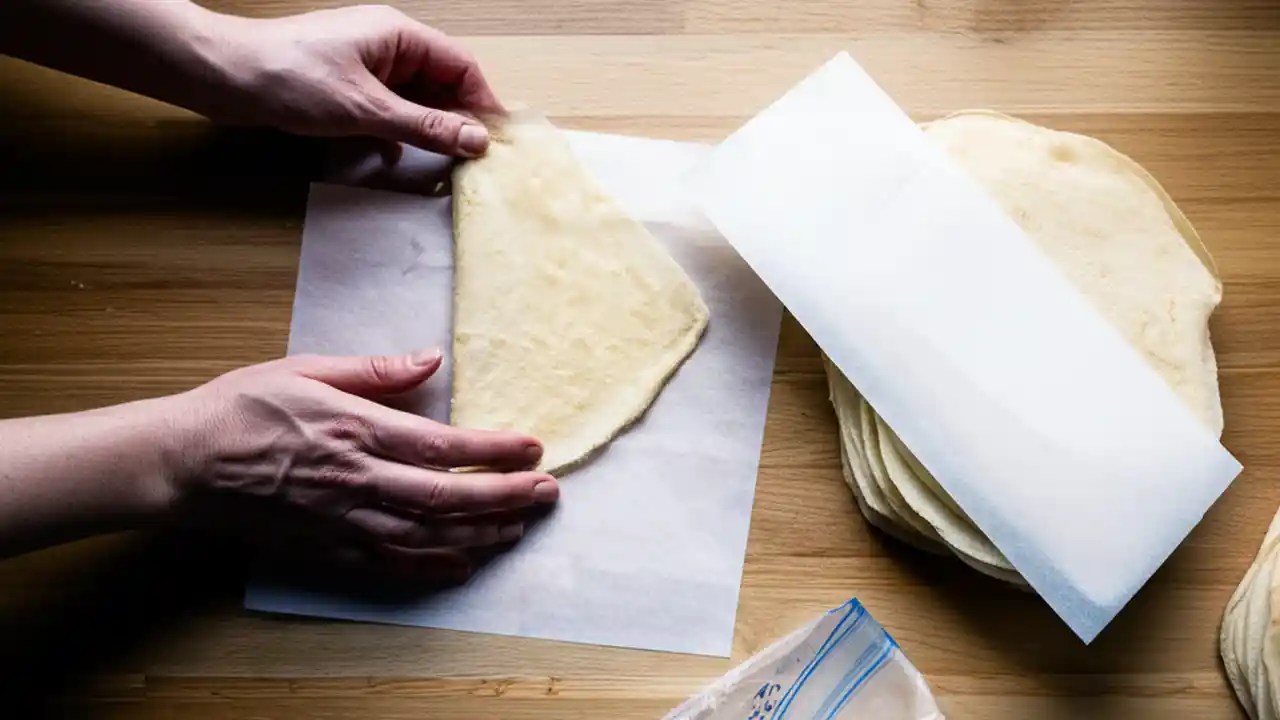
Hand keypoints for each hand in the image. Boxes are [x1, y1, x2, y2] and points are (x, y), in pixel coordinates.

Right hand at [168, 348, 556, 581]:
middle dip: (505, 497)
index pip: (442, 447)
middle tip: (548, 493)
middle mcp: (357, 479)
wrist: (182, 463)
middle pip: (447, 499)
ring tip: (520, 525)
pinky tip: (465, 563)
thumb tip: (433, 359)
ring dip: (481, 535)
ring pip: (427, 538)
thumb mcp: (308, 367)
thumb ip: (376, 370)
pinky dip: (434, 568)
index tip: (533, 449)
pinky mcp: (326, 548)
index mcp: (356, 429)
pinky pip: (391, 565)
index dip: (493, 452)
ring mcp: (342, 520)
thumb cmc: (242, 407)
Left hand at [211, 5, 502, 156]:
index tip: (496, 142)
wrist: (222, 76)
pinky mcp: (345, 87)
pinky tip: (394, 156)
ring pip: (414, 99)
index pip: (461, 66)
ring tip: (443, 165)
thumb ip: (425, 126)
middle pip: (441, 83)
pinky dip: (396, 132)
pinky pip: (386, 109)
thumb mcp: (367, 109)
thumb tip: (476, 140)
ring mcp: (365, 66)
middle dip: (456, 120)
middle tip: (472, 161)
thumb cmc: (291, 80)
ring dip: (426, 129)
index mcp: (399, 35)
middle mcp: (387, 45)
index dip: (483, 103)